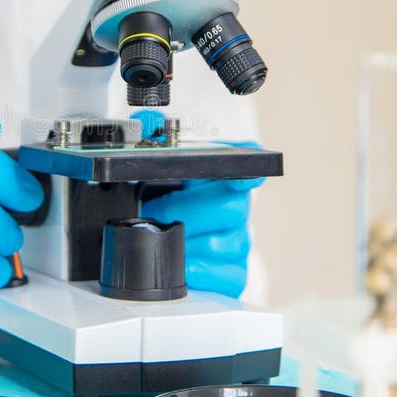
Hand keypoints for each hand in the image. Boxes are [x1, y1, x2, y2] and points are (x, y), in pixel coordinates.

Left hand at [132, 110, 262, 297]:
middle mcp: (236, 207)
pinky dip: (202, 272)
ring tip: (162, 238)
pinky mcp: (234, 273)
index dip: (250, 170)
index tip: (241, 178)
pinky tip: (184, 266)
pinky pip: (227, 275)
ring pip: (225, 243)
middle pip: (232, 206)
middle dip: (186, 209)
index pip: (249, 167)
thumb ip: (149, 138)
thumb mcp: (153, 170)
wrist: (160, 248)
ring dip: (187, 241)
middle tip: (155, 211)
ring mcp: (238, 241)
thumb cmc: (163, 206)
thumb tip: (146, 121)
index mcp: (220, 177)